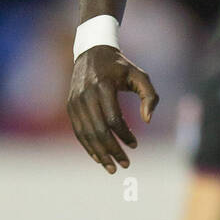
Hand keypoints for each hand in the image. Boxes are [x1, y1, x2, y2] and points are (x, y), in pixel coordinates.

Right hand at [68, 46, 158, 172]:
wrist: (92, 51)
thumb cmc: (120, 66)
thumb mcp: (140, 75)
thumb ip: (150, 96)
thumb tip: (147, 121)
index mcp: (104, 86)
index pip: (114, 119)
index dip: (125, 136)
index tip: (136, 145)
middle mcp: (86, 94)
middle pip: (99, 130)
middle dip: (112, 151)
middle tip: (125, 164)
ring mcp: (75, 101)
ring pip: (86, 134)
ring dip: (99, 154)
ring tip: (112, 168)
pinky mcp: (70, 105)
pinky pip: (78, 131)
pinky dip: (88, 147)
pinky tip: (99, 158)